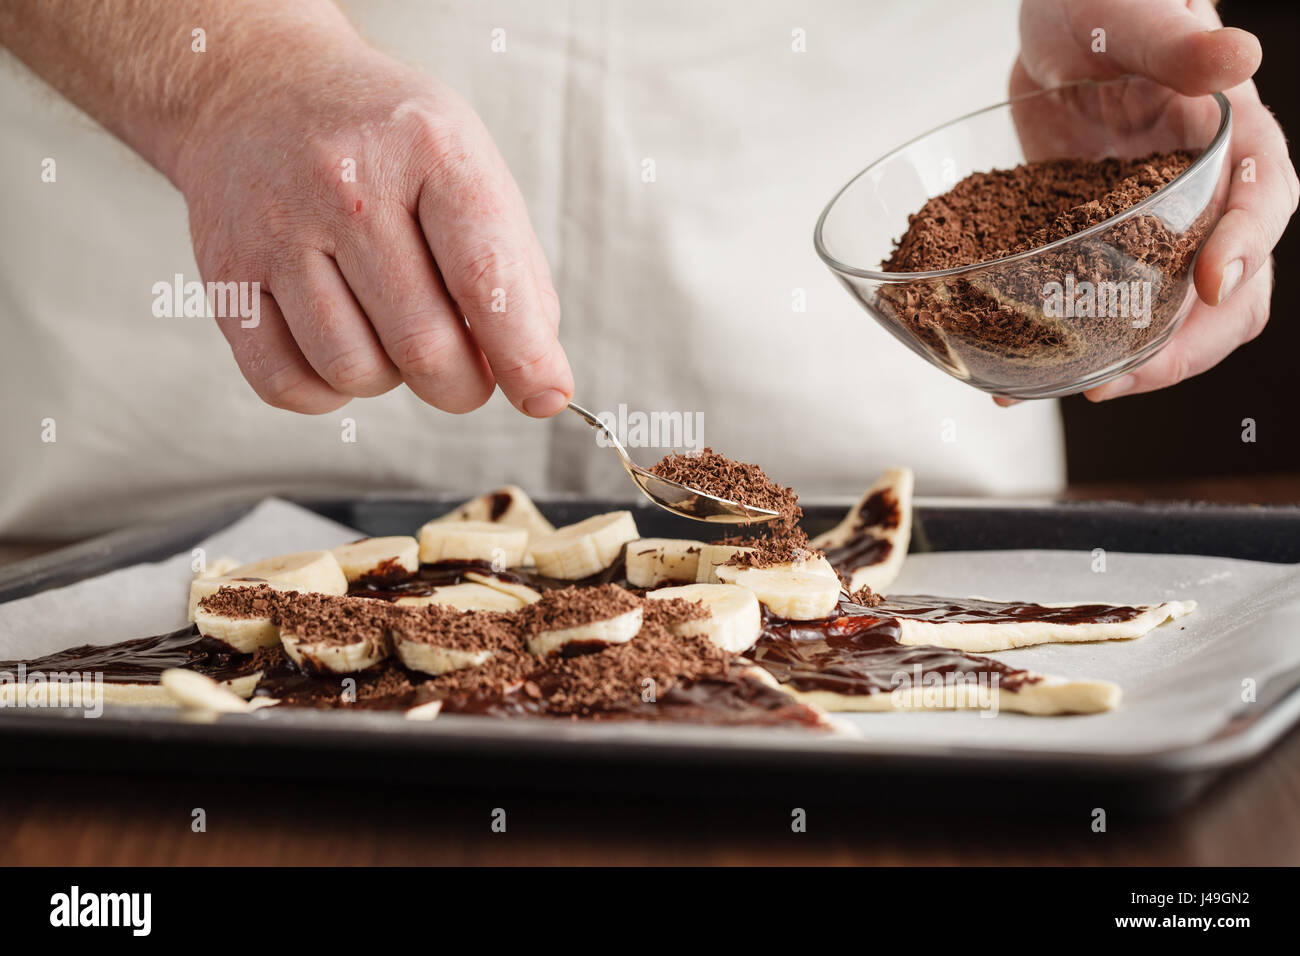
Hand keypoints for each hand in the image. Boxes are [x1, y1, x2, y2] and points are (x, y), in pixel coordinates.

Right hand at [175, 40, 571, 415]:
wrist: (255, 87)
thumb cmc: (381, 140)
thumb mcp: (466, 163)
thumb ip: (512, 266)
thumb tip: (536, 370)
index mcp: (427, 150)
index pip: (485, 276)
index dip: (523, 354)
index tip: (545, 395)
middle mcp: (346, 186)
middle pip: (422, 344)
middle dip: (462, 384)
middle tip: (467, 372)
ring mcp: (276, 231)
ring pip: (354, 371)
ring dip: (391, 380)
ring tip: (392, 333)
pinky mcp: (226, 274)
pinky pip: (286, 384)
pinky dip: (326, 392)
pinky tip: (341, 347)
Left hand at [1010, 0, 1296, 402]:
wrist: (1051, 30)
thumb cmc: (1098, 4)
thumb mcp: (1126, 14)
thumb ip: (1175, 42)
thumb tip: (1239, 56)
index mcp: (1233, 140)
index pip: (1263, 202)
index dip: (1244, 248)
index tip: (1207, 284)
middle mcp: (1207, 199)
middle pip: (1233, 293)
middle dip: (1185, 346)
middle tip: (1116, 379)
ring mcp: (1159, 233)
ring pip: (1176, 320)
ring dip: (1135, 365)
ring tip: (1072, 390)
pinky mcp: (1107, 252)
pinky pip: (1108, 313)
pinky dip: (1078, 349)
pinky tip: (1020, 375)